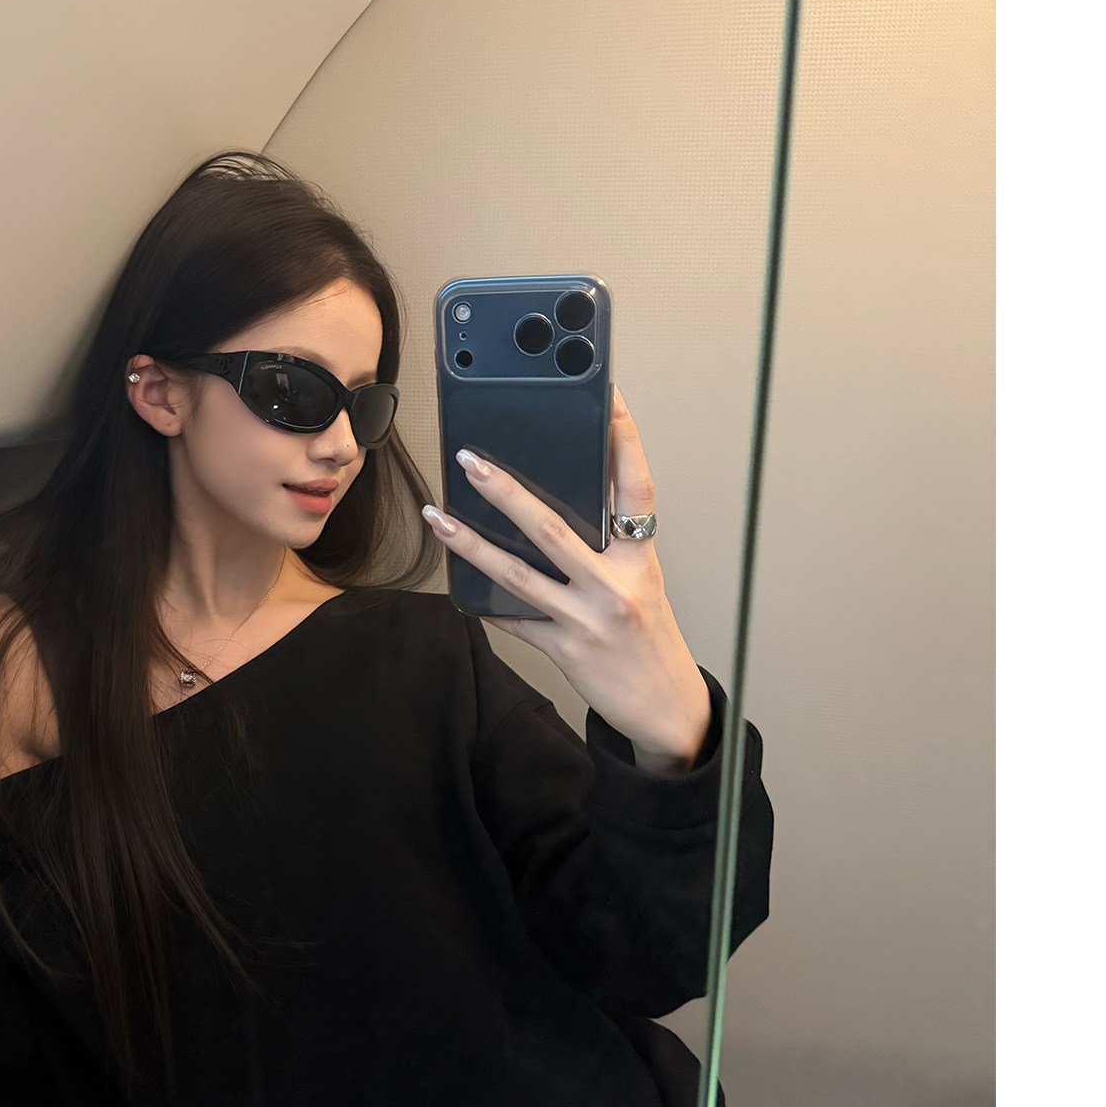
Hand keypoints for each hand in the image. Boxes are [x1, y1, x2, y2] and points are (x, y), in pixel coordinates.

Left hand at [421, 385, 710, 774]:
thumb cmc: (650, 638)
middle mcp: (614, 585)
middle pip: (553, 527)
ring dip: (471, 543)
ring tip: (439, 516)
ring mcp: (587, 619)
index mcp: (640, 560)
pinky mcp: (564, 650)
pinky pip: (514, 620)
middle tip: (471, 461)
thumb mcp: (641, 583)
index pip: (636, 490)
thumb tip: (559, 507)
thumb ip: (608, 548)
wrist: (666, 707)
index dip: (625, 441)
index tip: (610, 399)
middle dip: (506, 491)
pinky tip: (457, 584)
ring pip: (517, 573)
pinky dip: (486, 603)